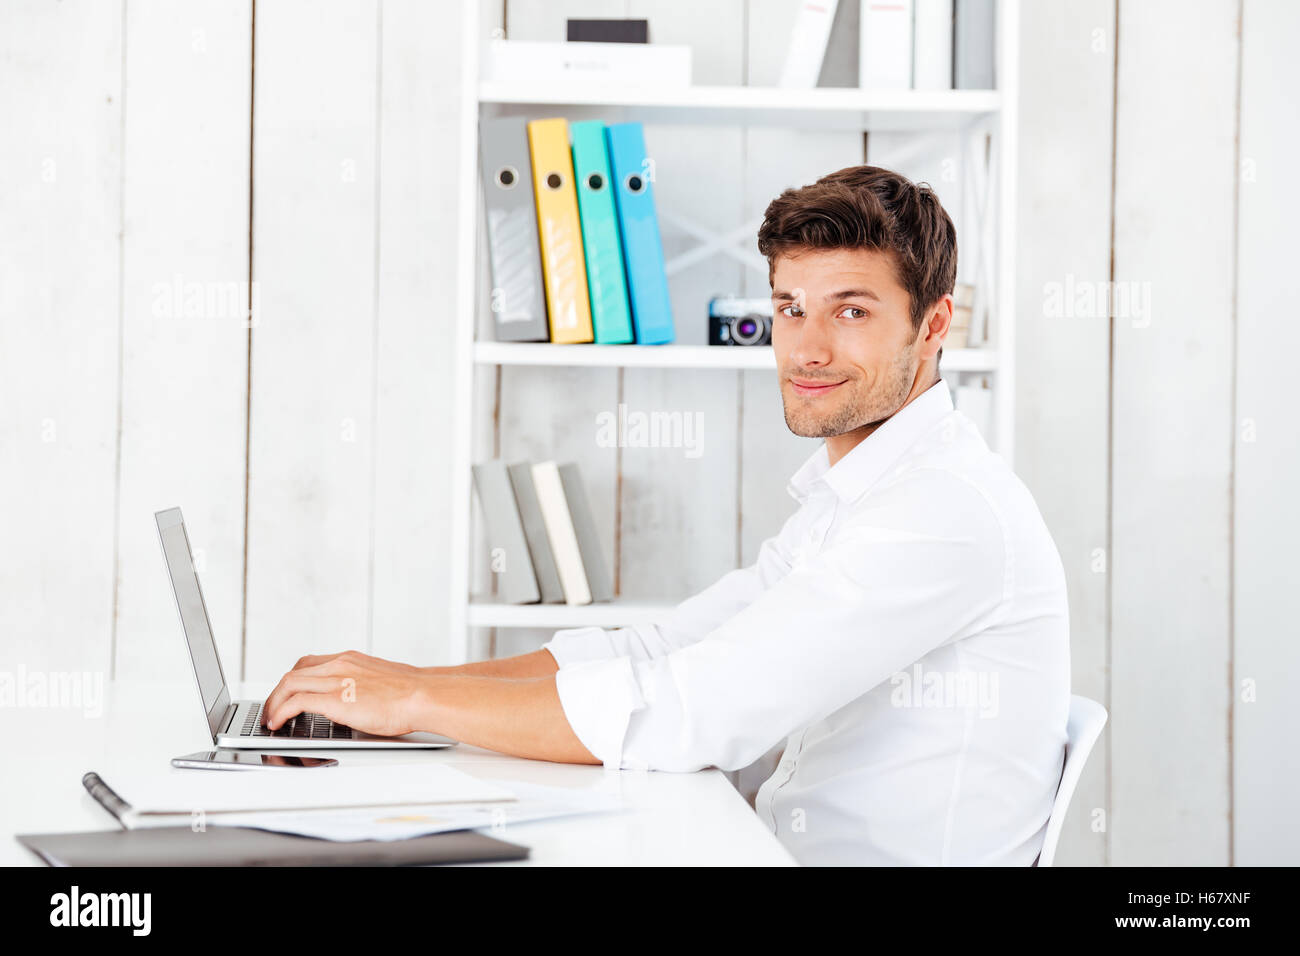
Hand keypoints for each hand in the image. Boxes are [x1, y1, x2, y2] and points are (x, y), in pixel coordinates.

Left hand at [262, 650, 433, 737]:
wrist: (424, 695)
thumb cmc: (413, 693)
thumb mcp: (383, 681)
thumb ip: (364, 687)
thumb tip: (361, 702)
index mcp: (351, 659)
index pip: (310, 663)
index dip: (294, 679)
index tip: (288, 692)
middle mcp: (340, 664)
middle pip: (295, 672)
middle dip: (278, 692)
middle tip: (273, 708)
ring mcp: (336, 679)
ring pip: (289, 683)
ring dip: (274, 702)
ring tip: (271, 718)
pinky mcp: (335, 699)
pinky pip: (295, 702)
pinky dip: (280, 712)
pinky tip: (277, 724)